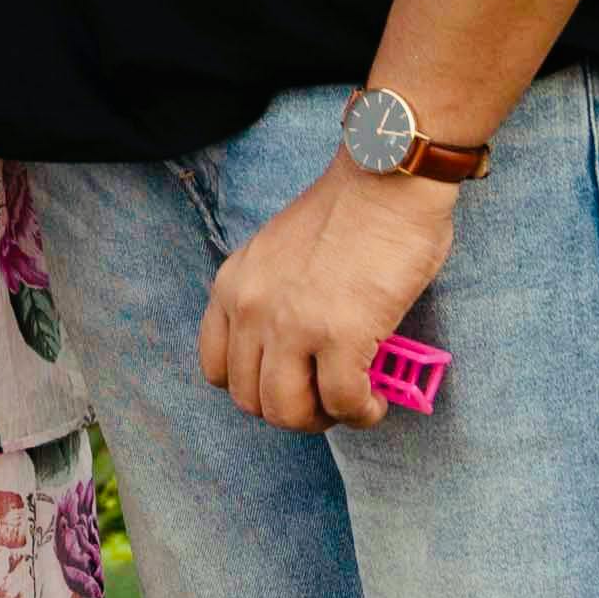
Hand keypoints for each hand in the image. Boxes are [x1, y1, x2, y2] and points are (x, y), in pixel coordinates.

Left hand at [195, 155, 455, 432]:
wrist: (383, 178)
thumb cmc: (345, 214)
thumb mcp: (276, 255)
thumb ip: (271, 299)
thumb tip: (295, 353)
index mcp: (231, 286)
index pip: (216, 368)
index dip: (255, 387)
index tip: (290, 383)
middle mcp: (250, 308)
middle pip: (250, 400)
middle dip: (294, 411)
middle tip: (328, 399)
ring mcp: (292, 324)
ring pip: (287, 413)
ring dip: (324, 419)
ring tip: (352, 402)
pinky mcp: (341, 334)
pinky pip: (342, 403)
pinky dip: (361, 412)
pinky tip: (375, 400)